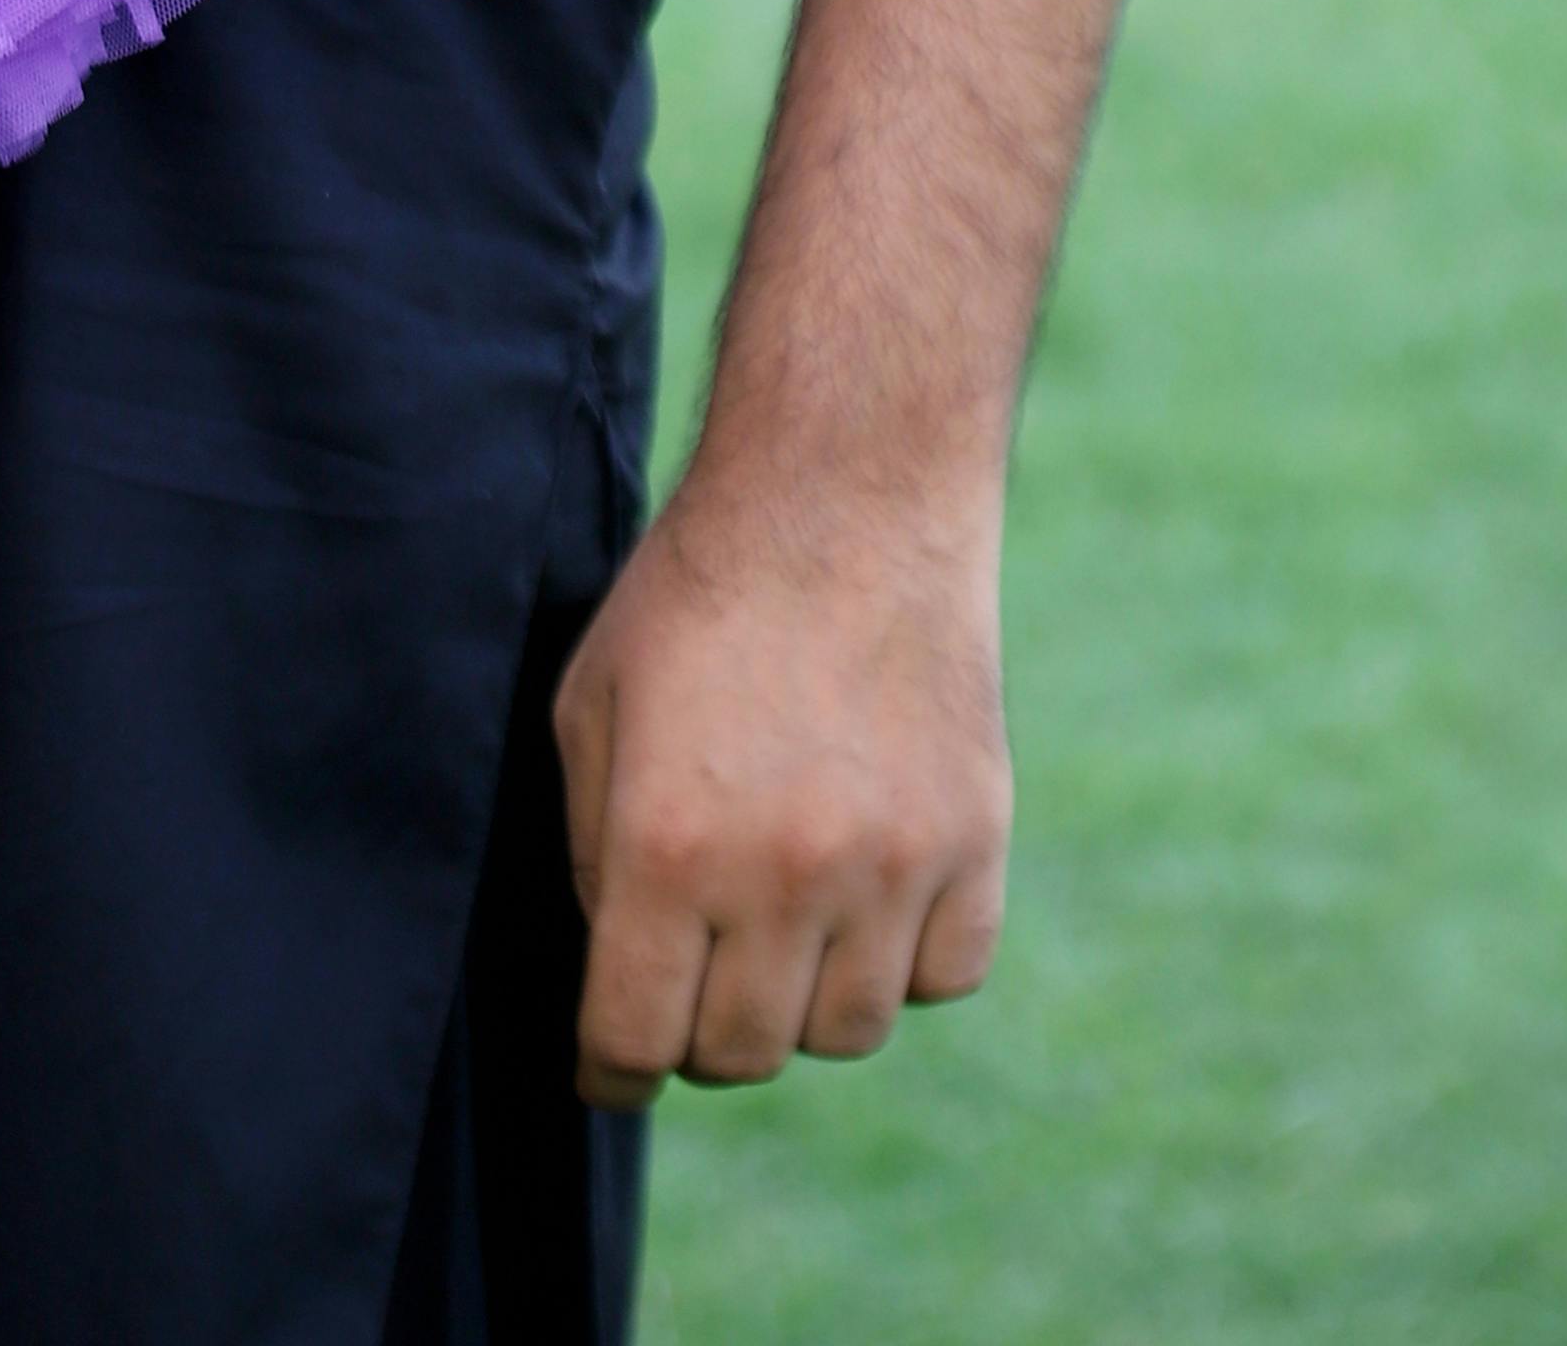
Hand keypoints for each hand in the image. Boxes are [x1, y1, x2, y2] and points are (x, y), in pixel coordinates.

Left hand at [554, 461, 1011, 1108]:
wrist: (843, 497)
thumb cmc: (696, 597)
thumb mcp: (593, 707)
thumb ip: (596, 852)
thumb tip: (623, 968)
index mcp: (666, 844)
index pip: (634, 1040)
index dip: (614, 1068)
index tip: (615, 1066)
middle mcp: (781, 874)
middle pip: (738, 1054)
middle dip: (700, 1028)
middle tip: (694, 967)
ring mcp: (889, 867)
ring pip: (843, 1033)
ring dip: (802, 996)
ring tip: (782, 909)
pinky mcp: (973, 846)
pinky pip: (940, 979)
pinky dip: (902, 956)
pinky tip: (869, 881)